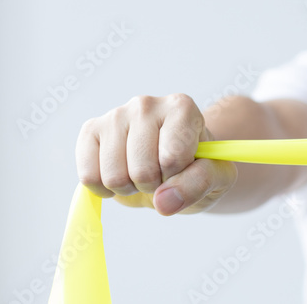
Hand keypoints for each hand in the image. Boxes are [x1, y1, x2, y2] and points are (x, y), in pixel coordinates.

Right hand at [76, 93, 236, 215]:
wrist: (174, 163)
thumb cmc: (198, 165)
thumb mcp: (217, 177)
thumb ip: (201, 183)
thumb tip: (163, 202)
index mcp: (182, 108)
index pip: (173, 155)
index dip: (178, 175)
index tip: (184, 168)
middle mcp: (146, 105)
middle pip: (142, 169)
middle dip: (154, 185)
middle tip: (163, 174)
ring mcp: (115, 115)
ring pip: (114, 175)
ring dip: (130, 188)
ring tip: (143, 173)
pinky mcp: (90, 131)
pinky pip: (88, 176)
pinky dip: (105, 189)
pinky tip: (121, 175)